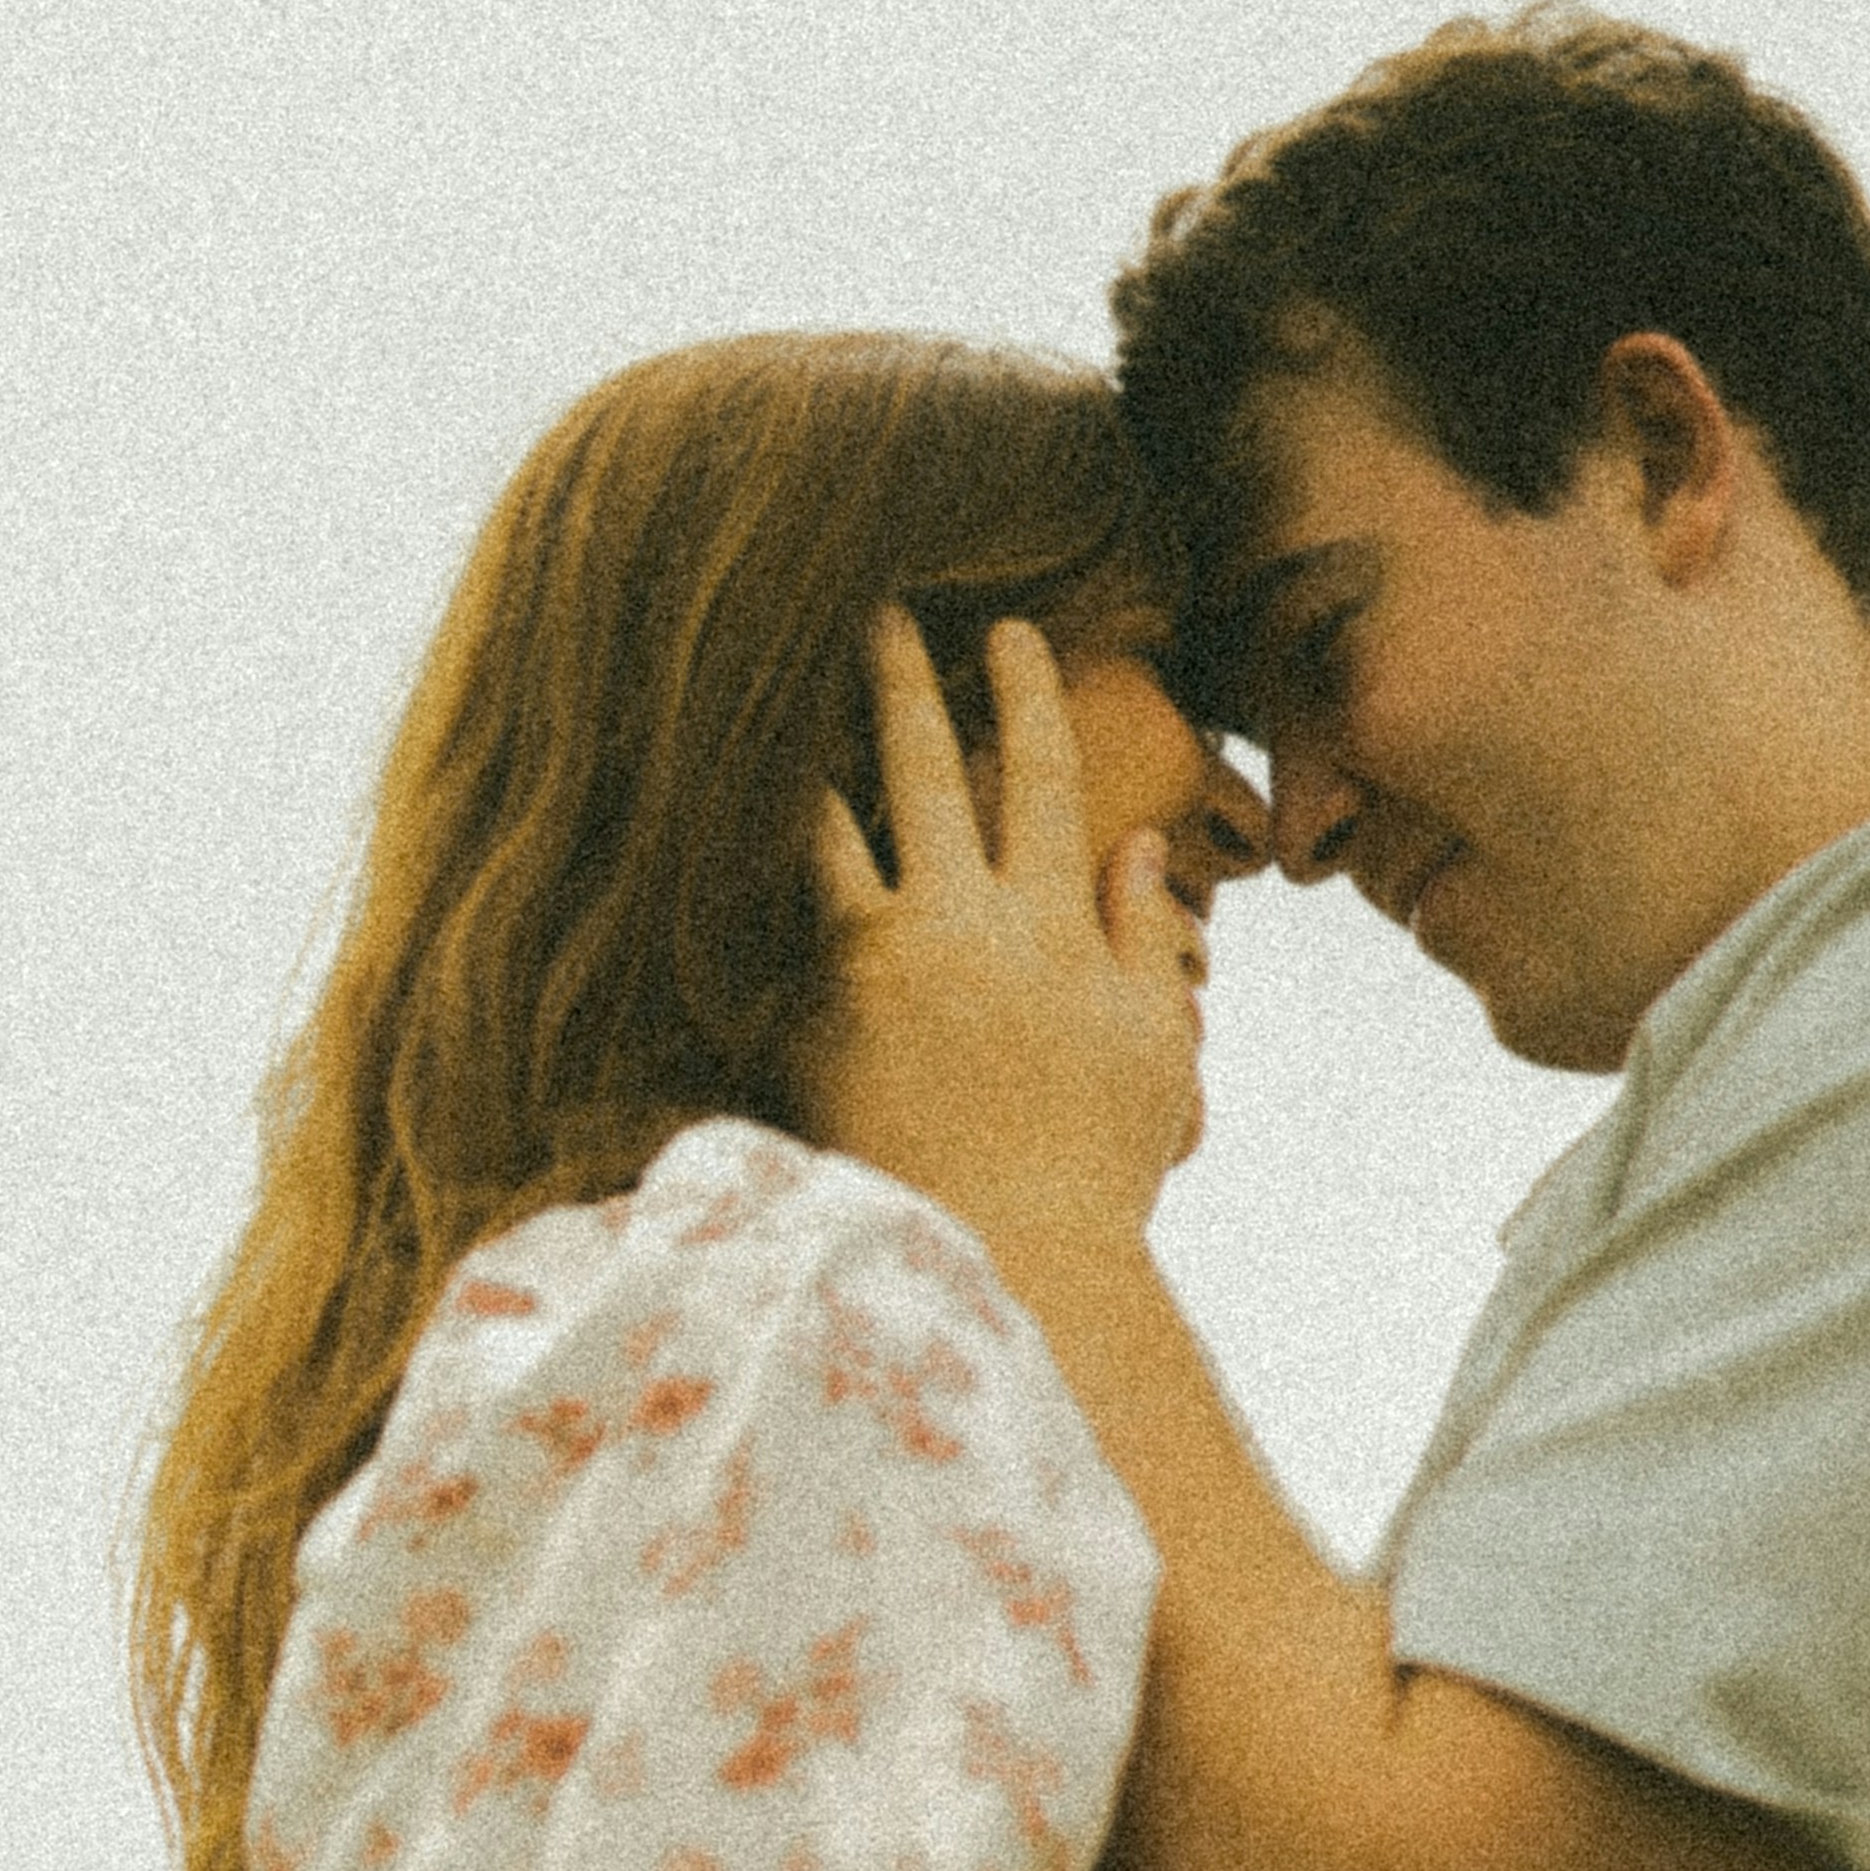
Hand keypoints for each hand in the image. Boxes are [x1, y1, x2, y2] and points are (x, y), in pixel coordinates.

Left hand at [790, 611, 1203, 1236]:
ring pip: (831, 827)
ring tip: (768, 701)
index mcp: (1054, 922)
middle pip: (926, 767)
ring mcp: (882, 963)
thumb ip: (1145, 938)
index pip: (1044, 776)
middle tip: (874, 610)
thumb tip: (1140, 850)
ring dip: (807, 755)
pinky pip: (779, 924)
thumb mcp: (1154, 1052)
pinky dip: (756, 874)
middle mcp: (964, 921)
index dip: (1028, 695)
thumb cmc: (1093, 1174)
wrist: (1007, 1260)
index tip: (1009, 635)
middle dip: (902, 678)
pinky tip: (715, 827)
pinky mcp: (817, 1015)